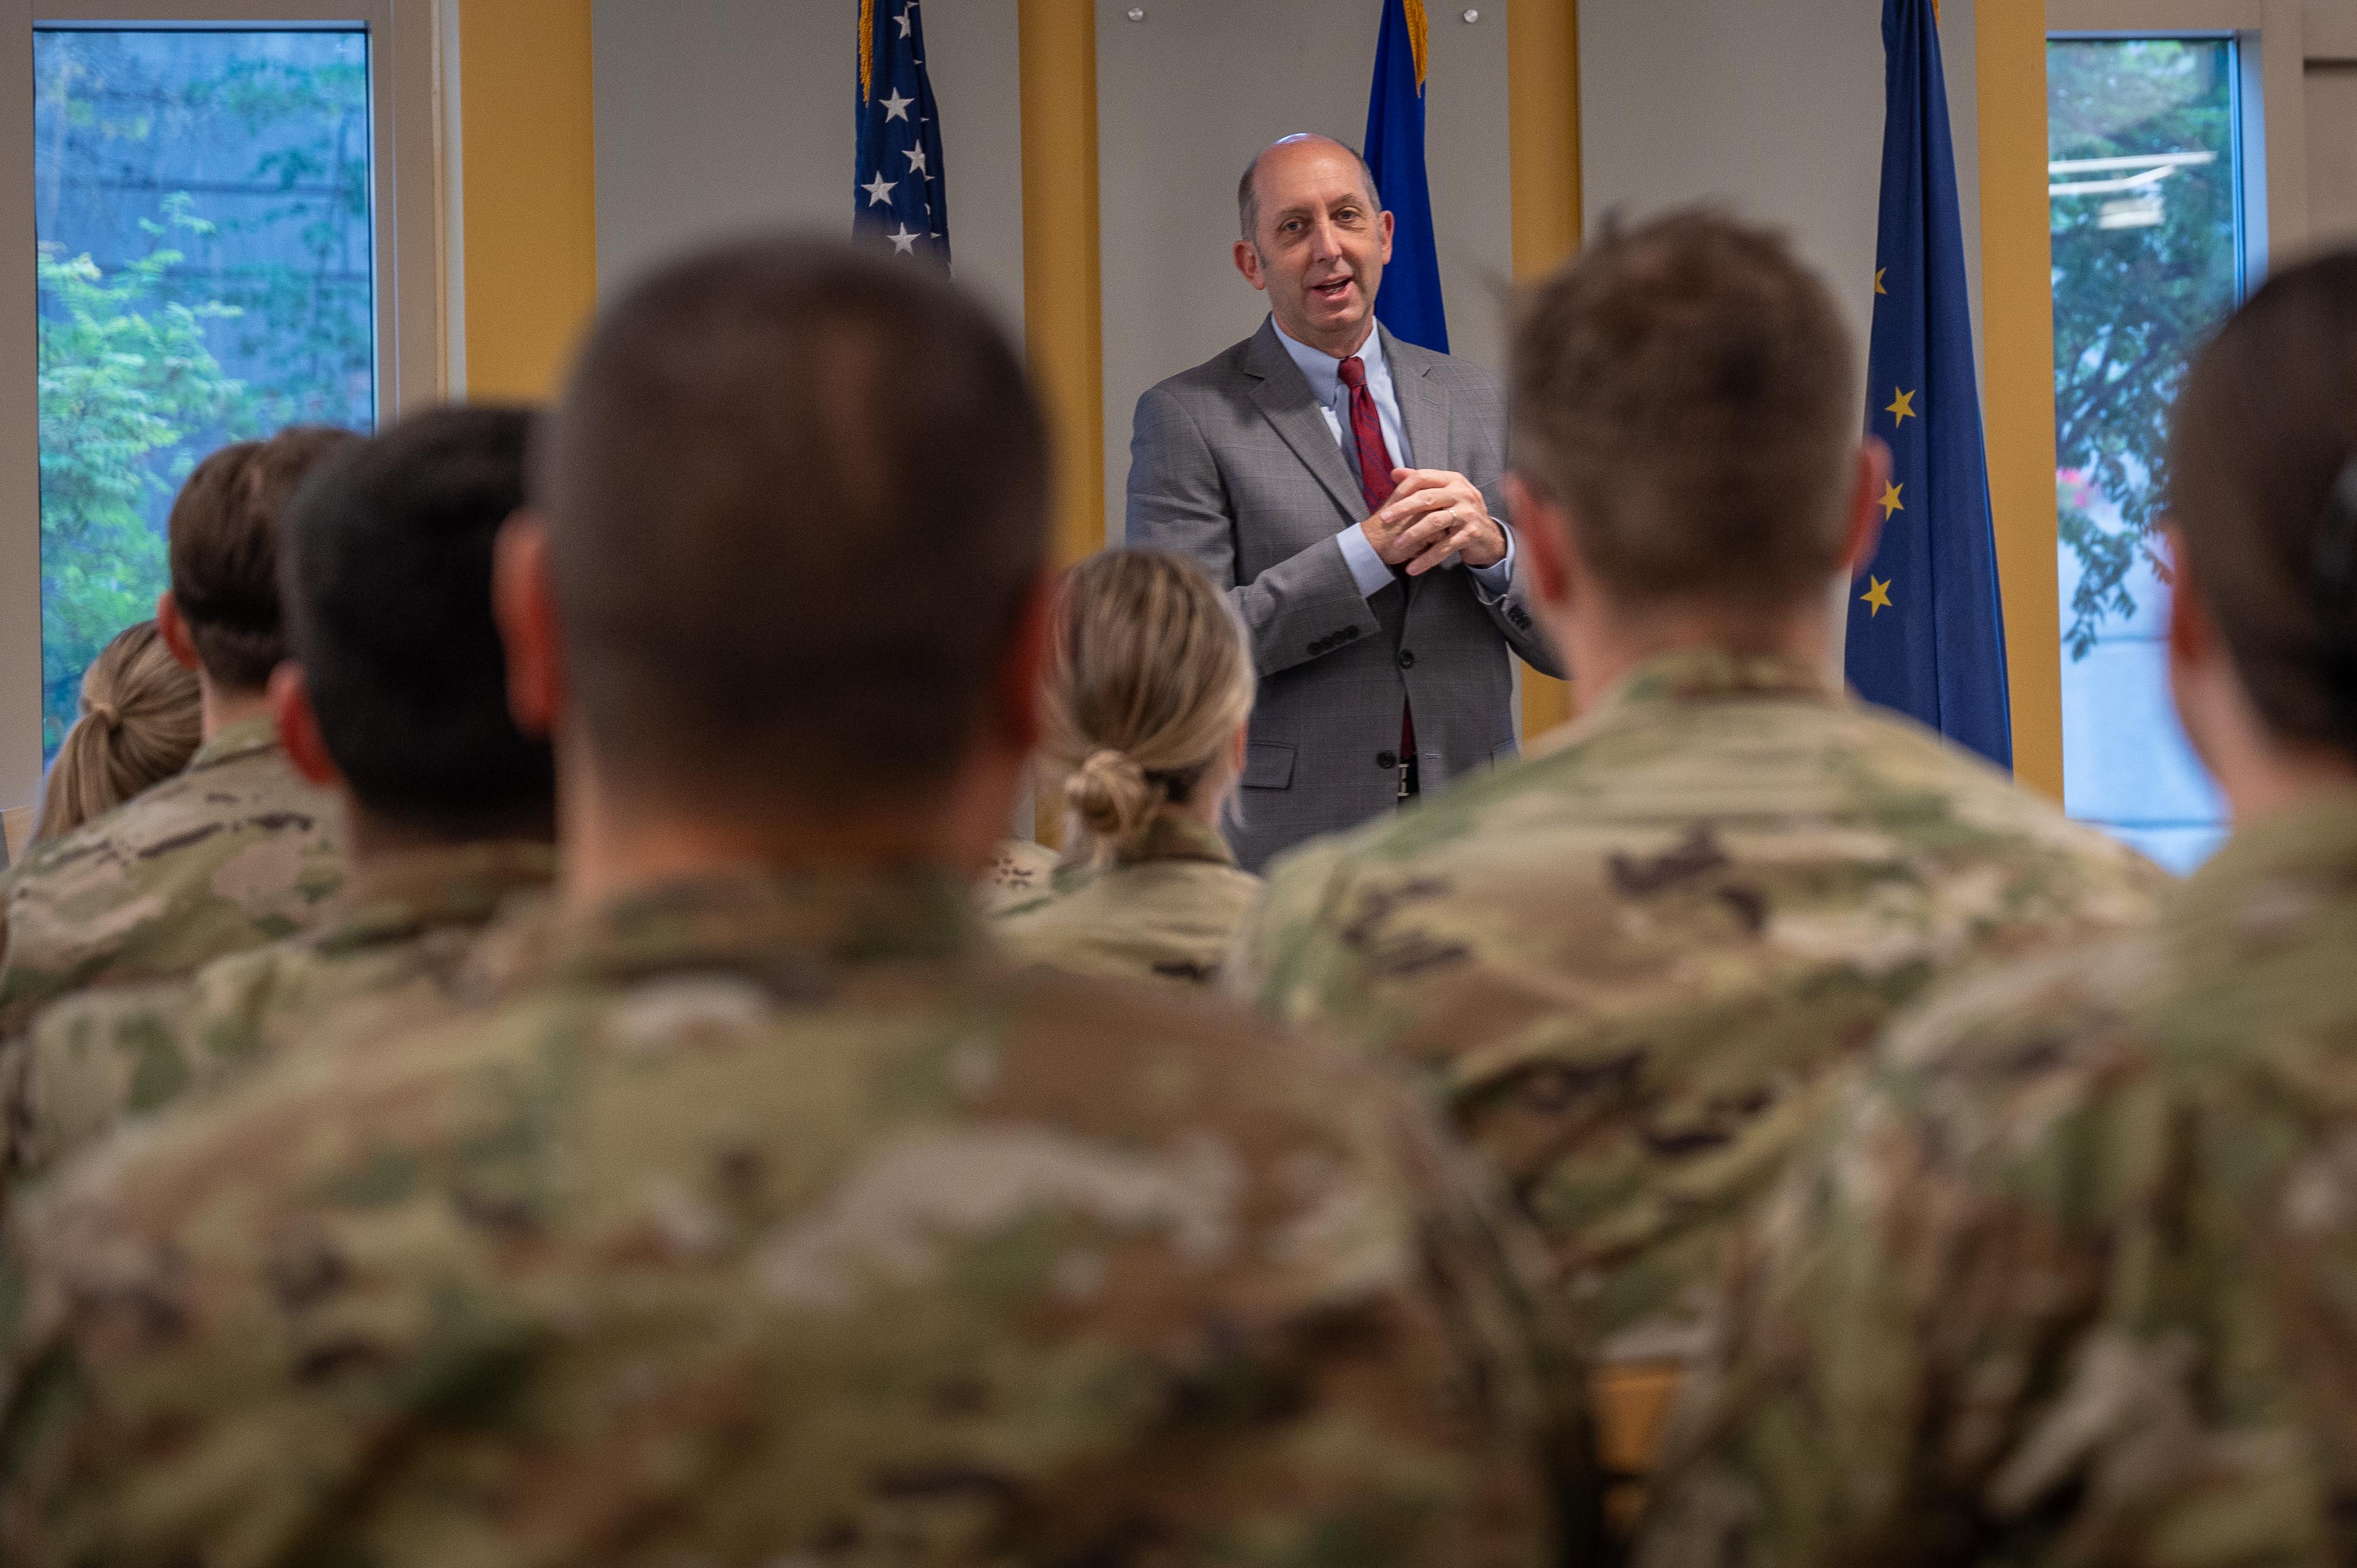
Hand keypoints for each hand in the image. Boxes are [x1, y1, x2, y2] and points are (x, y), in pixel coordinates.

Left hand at [1363, 469, 1507, 575]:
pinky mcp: (1471, 534)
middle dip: (1402, 509)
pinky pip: (1444, 547)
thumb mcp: (1444, 494)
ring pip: (1435, 522)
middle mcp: (1462, 493)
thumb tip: (1395, 473)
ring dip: (1413, 534)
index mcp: (1452, 480)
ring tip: (1397, 545)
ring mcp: (1468, 513)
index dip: (1403, 489)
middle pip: (1427, 497)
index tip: (1388, 503)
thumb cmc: (1459, 512)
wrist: (1488, 536)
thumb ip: (1421, 483)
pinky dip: (1427, 558)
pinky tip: (1413, 567)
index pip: (1423, 477)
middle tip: (1384, 520)